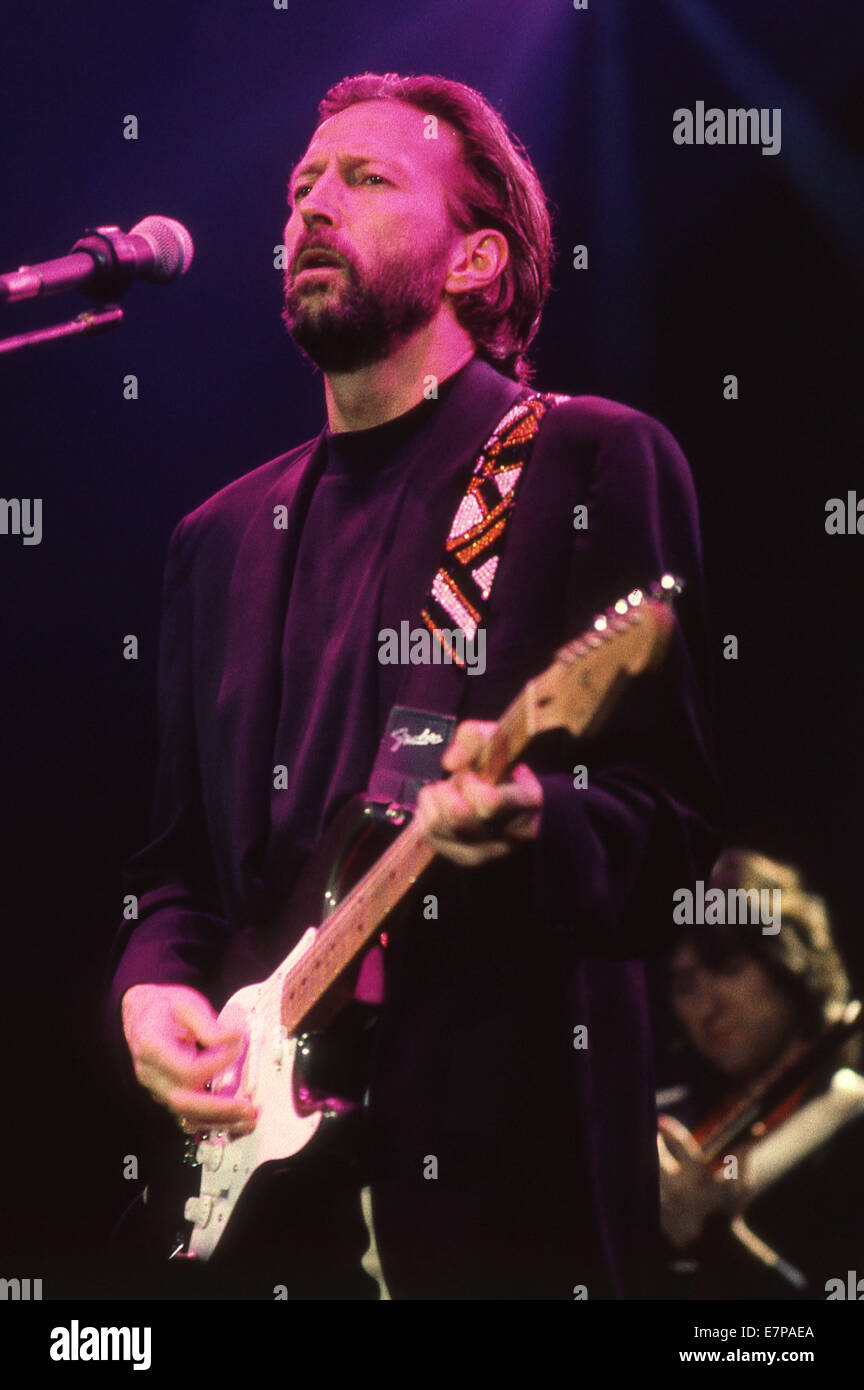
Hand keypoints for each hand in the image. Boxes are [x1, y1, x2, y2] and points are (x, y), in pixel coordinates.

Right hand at [121, 983, 257, 1136]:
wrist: (144, 1016)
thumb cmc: (166, 1008)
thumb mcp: (186, 1004)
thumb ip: (209, 1024)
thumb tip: (236, 1037)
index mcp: (152, 1048)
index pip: (188, 1068)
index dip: (218, 1062)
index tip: (240, 1045)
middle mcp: (151, 1075)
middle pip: (183, 1102)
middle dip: (219, 1109)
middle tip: (249, 1108)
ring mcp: (158, 1089)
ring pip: (187, 1116)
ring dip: (220, 1121)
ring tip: (249, 1119)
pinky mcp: (169, 1096)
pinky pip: (189, 1116)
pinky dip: (213, 1121)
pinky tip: (236, 1120)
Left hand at [414, 719, 542, 865]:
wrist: (511, 802)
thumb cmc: (502, 768)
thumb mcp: (494, 739)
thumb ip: (474, 737)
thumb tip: (450, 763)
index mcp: (526, 804)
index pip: (490, 802)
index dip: (470, 783)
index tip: (476, 775)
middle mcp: (509, 837)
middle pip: (459, 816)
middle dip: (451, 788)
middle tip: (460, 780)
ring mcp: (485, 853)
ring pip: (439, 825)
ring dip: (438, 798)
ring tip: (451, 790)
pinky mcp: (461, 858)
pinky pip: (427, 832)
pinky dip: (427, 810)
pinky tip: (441, 803)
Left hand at [657, 1114, 742, 1248]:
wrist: (716, 1247)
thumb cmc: (730, 1211)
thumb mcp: (740, 1184)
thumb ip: (743, 1155)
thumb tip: (758, 1128)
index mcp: (699, 1179)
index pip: (680, 1144)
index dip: (669, 1128)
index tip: (662, 1119)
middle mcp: (679, 1190)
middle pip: (655, 1155)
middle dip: (654, 1142)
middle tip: (654, 1134)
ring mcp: (665, 1204)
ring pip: (648, 1172)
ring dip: (648, 1160)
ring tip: (650, 1151)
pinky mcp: (656, 1214)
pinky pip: (645, 1190)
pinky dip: (645, 1180)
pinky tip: (646, 1173)